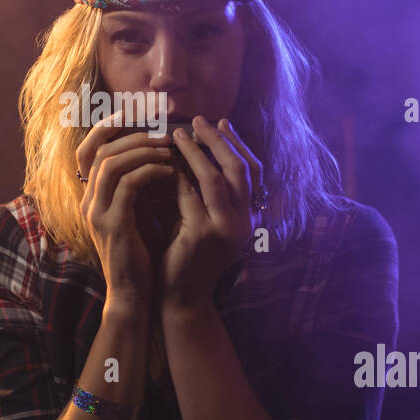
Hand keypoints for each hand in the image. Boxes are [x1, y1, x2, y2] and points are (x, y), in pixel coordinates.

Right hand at [76, 110, 175, 314]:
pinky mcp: (112, 225)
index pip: (90, 149)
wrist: (134, 295)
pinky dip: (149, 171)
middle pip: (101, 149)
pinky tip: (170, 171)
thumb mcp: (138, 213)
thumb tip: (160, 154)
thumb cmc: (142, 254)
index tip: (140, 115)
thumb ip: (140, 186)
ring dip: (143, 149)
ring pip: (111, 162)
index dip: (111, 127)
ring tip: (170, 147)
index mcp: (92, 196)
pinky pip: (128, 184)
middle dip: (133, 133)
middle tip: (164, 129)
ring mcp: (96, 212)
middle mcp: (88, 201)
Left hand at [159, 116, 262, 313]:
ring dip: (196, 151)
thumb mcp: (206, 221)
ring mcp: (226, 229)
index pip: (254, 171)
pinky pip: (189, 194)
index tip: (221, 122)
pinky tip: (165, 161)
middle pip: (240, 168)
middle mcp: (244, 222)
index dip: (238, 144)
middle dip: (219, 140)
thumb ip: (208, 193)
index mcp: (249, 218)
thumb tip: (199, 150)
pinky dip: (178, 174)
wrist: (182, 299)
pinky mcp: (202, 235)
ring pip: (215, 177)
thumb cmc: (188, 258)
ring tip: (178, 134)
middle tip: (200, 120)